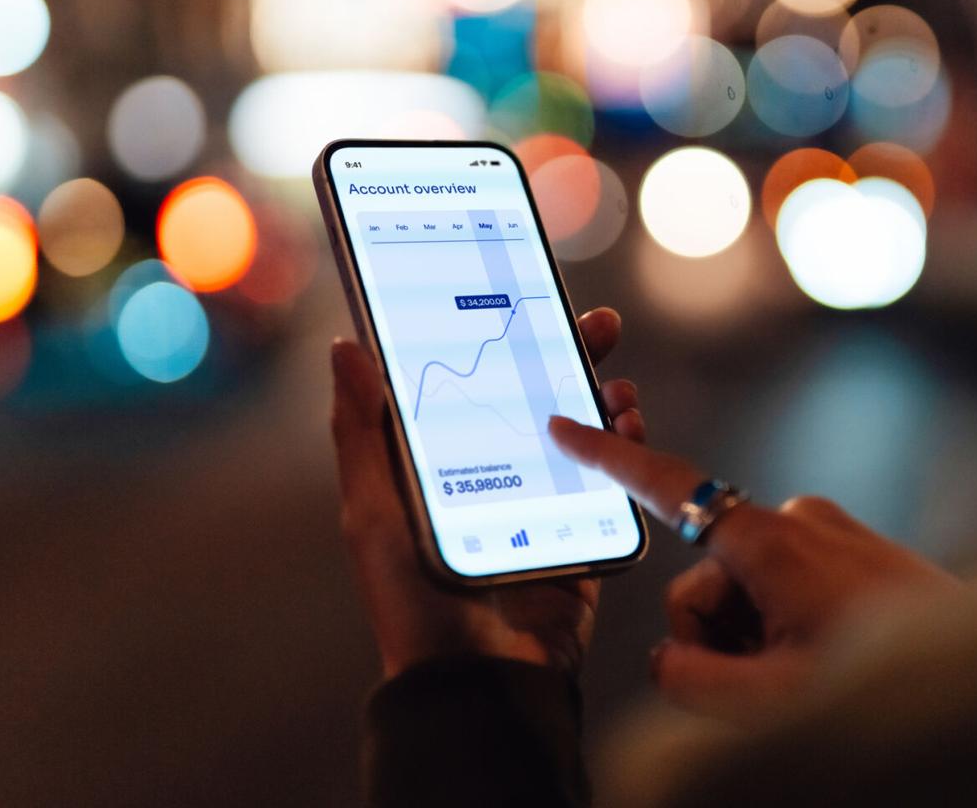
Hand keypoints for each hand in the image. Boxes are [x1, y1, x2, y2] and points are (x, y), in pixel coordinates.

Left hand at [331, 307, 645, 680]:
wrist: (477, 680)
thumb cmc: (410, 600)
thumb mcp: (372, 510)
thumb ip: (360, 432)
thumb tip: (344, 347)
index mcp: (442, 461)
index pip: (476, 380)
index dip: (501, 336)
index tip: (524, 295)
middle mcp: (495, 472)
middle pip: (538, 394)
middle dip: (571, 354)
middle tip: (600, 323)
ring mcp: (543, 499)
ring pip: (581, 429)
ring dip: (604, 395)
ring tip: (618, 382)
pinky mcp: (582, 529)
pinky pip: (612, 477)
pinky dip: (627, 445)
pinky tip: (632, 423)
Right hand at [548, 417, 958, 715]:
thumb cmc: (891, 690)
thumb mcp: (769, 702)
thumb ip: (688, 680)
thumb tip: (667, 659)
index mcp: (771, 542)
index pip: (668, 486)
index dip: (609, 458)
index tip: (566, 425)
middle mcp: (797, 520)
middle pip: (703, 580)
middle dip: (717, 636)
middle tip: (768, 684)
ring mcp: (827, 532)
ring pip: (743, 590)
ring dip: (756, 639)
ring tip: (810, 678)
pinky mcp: (849, 548)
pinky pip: (784, 586)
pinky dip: (786, 626)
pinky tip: (828, 660)